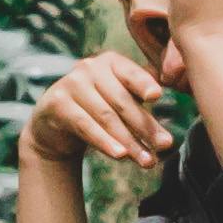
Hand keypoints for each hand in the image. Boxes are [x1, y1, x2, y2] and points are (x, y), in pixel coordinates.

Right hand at [19, 51, 170, 176]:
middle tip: (165, 145)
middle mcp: (90, 67)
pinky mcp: (57, 103)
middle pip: (122, 100)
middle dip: (145, 126)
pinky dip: (104, 142)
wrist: (56, 125)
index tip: (157, 96)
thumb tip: (166, 117)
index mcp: (111, 62)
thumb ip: (142, 102)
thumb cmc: (98, 110)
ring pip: (106, 116)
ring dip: (129, 140)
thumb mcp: (121, 101)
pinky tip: (120, 156)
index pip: (131, 73)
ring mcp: (71, 84)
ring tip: (147, 160)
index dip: (144, 84)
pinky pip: (85, 125)